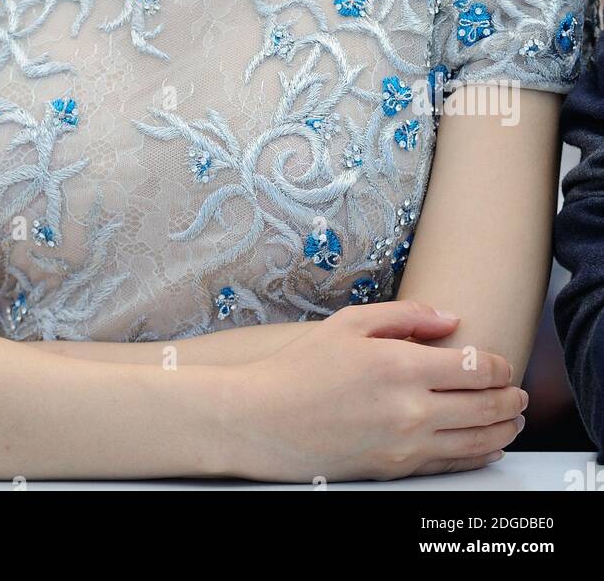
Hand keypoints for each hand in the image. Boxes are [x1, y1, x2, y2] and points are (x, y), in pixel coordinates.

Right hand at [220, 300, 525, 482]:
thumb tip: (449, 318)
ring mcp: (406, 444)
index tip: (502, 363)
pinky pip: (452, 464)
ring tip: (512, 419)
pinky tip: (485, 445)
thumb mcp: (351, 324)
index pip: (476, 367)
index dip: (499, 365)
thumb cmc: (301, 369)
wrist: (265, 420)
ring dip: (504, 429)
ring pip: (477, 440)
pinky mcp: (398, 469)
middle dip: (510, 399)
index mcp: (401, 365)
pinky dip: (479, 455)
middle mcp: (411, 408)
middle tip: (518, 393)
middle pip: (486, 406)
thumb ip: (406, 315)